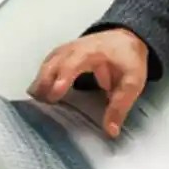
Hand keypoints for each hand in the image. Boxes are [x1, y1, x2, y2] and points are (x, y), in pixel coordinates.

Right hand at [29, 28, 149, 137]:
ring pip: (46, 66)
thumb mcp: (131, 82)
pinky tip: (38, 93)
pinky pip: (46, 66)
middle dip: (44, 84)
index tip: (54, 96)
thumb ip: (119, 106)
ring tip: (36, 102)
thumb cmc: (127, 59)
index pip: (72, 64)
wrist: (124, 38)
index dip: (61, 79)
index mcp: (92, 52)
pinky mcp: (60, 55)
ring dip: (39, 84)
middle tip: (41, 104)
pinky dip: (40, 80)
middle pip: (52, 64)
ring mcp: (65, 50)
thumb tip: (110, 131)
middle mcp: (73, 49)